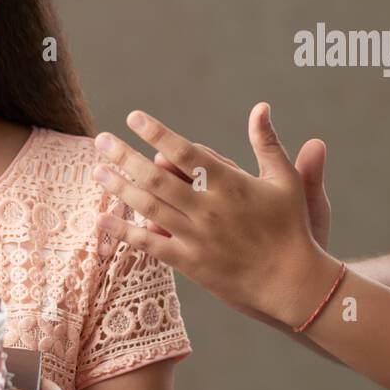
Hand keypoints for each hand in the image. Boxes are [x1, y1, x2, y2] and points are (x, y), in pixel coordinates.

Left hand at [92, 103, 340, 326]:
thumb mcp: (285, 180)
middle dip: (125, 156)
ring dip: (120, 188)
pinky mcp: (190, 263)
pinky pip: (150, 245)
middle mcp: (210, 209)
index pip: (186, 152)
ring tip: (97, 170)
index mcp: (231, 185)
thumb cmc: (291, 227)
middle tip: (102, 140)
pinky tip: (102, 219)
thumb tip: (260, 107)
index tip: (135, 118)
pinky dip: (124, 231)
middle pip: (157, 177)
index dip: (158, 133)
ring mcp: (198, 237)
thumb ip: (267, 143)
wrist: (292, 282)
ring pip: (149, 208)